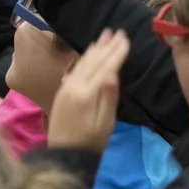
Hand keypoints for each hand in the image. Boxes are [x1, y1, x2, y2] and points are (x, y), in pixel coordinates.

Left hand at [47, 30, 129, 152]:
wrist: (63, 156)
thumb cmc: (90, 142)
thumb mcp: (105, 123)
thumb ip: (109, 97)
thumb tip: (114, 74)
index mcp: (87, 93)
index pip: (105, 67)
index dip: (116, 53)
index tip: (126, 38)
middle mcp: (74, 86)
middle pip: (93, 61)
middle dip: (106, 46)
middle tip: (117, 31)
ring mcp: (66, 88)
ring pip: (82, 63)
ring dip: (95, 49)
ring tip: (104, 36)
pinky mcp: (62, 92)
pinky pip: (75, 69)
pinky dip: (84, 58)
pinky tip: (88, 54)